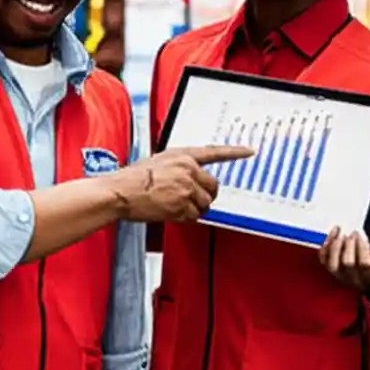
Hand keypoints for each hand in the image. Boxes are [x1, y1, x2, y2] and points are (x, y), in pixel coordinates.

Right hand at [110, 145, 252, 222]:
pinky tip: (170, 212)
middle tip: (191, 199)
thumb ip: (179, 167)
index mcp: (183, 156)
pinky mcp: (182, 205)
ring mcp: (186, 188)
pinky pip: (193, 216)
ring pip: (204, 204)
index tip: (248, 152)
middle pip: (213, 186)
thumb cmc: (133, 179)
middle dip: (205, 195)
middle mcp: (188, 170)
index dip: (234, 152)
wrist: (120, 191)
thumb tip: (192, 179)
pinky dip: (185, 218)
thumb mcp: (159, 162)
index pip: (214, 153)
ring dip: (193, 208)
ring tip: (174, 205)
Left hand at [319, 214, 369, 290]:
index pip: (365, 264)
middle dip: (350, 244)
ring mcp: (341, 276)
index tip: (362, 233)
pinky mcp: (331, 271)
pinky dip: (326, 245)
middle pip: (348, 263)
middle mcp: (355, 278)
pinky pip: (324, 260)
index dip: (362, 247)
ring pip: (333, 265)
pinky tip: (334, 233)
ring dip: (336, 246)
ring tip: (342, 234)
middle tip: (353, 232)